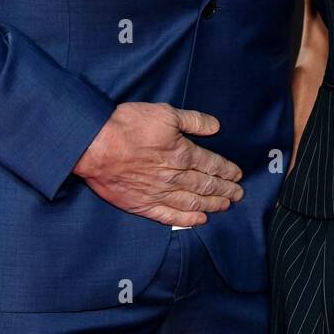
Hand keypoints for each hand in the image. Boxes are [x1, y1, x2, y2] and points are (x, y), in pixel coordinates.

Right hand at [73, 102, 242, 225]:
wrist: (94, 146)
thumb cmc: (127, 125)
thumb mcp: (164, 113)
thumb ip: (193, 121)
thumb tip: (216, 126)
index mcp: (183, 154)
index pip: (212, 165)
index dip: (228, 171)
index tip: (238, 175)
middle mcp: (175, 177)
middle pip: (206, 186)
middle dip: (225, 190)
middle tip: (239, 194)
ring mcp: (159, 193)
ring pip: (193, 203)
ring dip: (212, 205)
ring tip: (225, 206)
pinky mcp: (142, 205)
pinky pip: (170, 216)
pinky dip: (187, 220)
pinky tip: (198, 221)